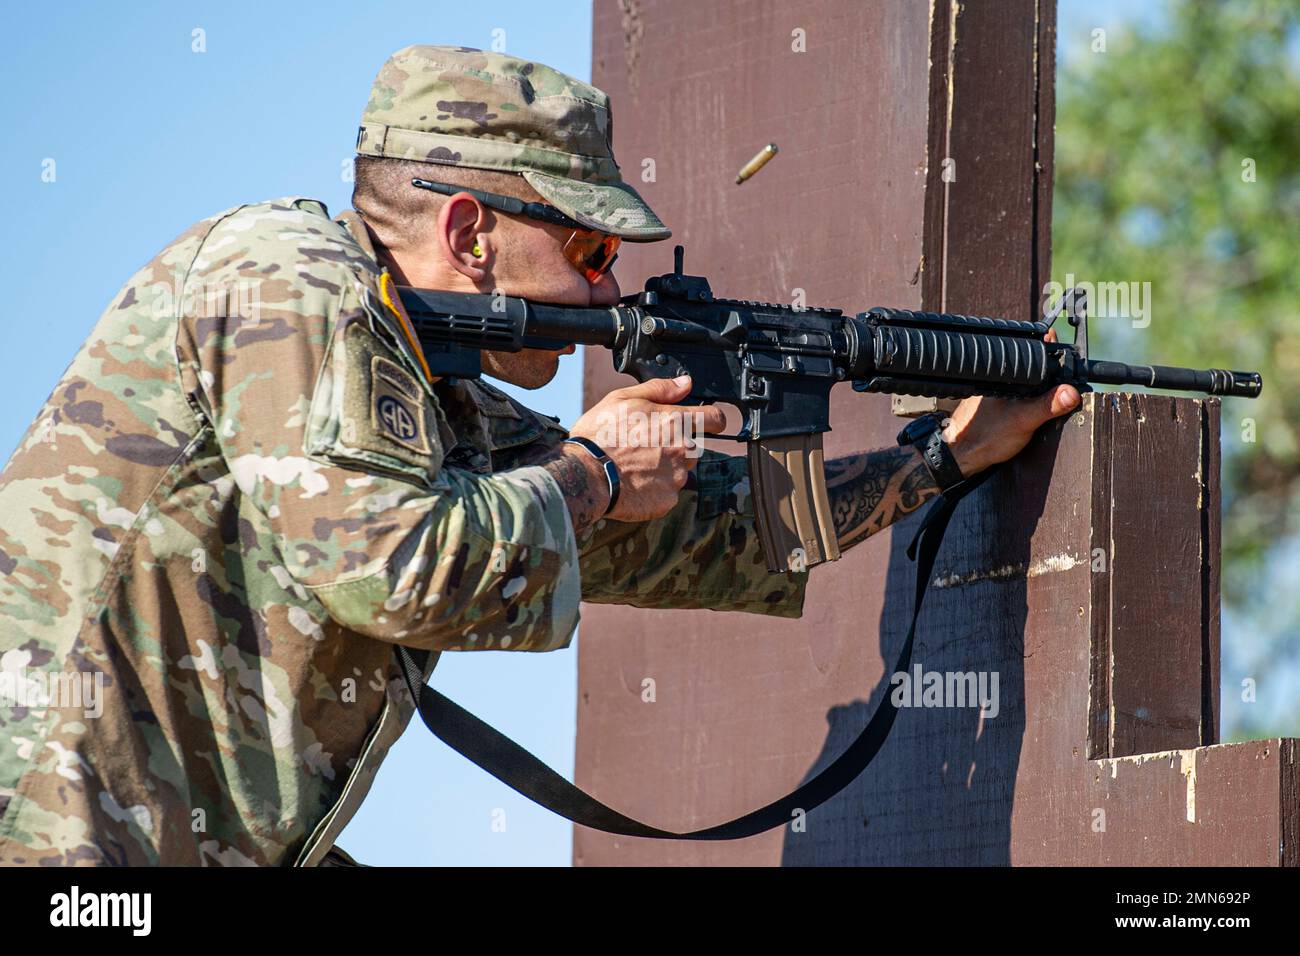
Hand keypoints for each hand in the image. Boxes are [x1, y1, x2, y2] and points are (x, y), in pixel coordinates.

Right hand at [569, 375, 724, 521]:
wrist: (584, 474)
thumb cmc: (600, 435)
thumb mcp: (623, 399)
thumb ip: (660, 389)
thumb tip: (685, 383)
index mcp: (675, 421)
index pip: (715, 418)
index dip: (713, 419)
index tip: (709, 423)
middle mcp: (683, 449)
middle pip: (693, 446)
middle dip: (676, 445)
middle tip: (646, 446)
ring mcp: (677, 477)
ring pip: (681, 470)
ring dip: (666, 467)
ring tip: (636, 465)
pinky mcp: (668, 500)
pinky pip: (668, 493)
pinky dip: (655, 489)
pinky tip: (635, 482)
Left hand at [940, 329, 1080, 476]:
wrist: (964, 455)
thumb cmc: (985, 437)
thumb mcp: (1023, 420)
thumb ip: (1047, 405)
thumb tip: (1071, 392)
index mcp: (1004, 376)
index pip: (1030, 355)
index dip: (1049, 352)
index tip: (1063, 354)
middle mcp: (1000, 380)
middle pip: (1032, 368)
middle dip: (1049, 372)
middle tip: (1063, 382)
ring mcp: (998, 391)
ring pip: (1026, 383)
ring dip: (1040, 387)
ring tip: (1051, 395)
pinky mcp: (998, 404)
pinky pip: (1020, 395)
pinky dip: (1030, 399)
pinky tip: (1034, 408)